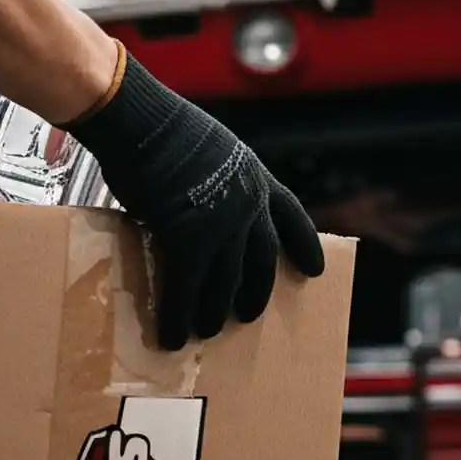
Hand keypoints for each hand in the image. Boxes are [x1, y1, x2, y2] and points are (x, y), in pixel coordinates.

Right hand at [68, 43, 324, 349]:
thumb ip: (216, 177)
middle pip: (261, 261)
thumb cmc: (164, 126)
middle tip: (248, 315)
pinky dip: (179, 318)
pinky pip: (186, 291)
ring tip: (208, 332)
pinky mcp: (189, 242)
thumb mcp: (210, 147)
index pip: (291, 217)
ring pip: (225, 284)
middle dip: (255, 292)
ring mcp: (222, 227)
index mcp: (256, 176)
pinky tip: (173, 337)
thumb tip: (197, 198)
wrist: (144, 122)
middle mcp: (248, 205)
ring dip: (214, 313)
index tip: (316, 270)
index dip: (304, 246)